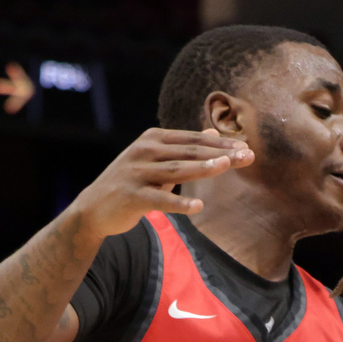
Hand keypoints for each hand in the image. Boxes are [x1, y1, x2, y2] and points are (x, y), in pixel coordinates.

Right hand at [71, 128, 253, 242]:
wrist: (94, 208)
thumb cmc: (133, 182)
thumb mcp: (157, 160)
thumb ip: (184, 148)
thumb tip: (214, 133)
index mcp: (153, 139)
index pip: (193, 140)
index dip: (221, 144)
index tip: (246, 148)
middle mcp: (144, 151)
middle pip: (190, 152)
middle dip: (221, 154)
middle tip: (248, 156)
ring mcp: (137, 173)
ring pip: (176, 170)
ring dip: (202, 169)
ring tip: (226, 167)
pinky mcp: (132, 196)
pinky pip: (159, 200)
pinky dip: (179, 204)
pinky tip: (198, 208)